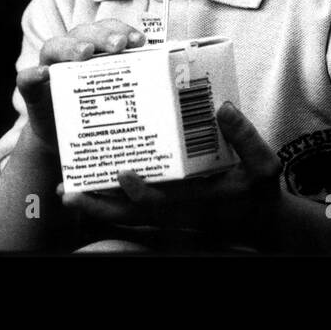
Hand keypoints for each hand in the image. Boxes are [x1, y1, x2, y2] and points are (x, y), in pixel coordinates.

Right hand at [18, 20, 144, 148]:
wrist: (64, 142)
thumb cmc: (95, 113)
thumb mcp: (118, 98)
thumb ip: (139, 85)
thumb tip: (179, 85)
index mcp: (94, 49)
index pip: (108, 30)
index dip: (123, 30)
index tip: (140, 41)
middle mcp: (70, 53)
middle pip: (84, 33)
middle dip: (103, 35)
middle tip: (119, 45)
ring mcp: (48, 68)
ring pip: (55, 46)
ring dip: (71, 46)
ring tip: (86, 53)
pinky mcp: (32, 91)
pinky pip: (26, 78)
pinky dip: (33, 74)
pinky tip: (44, 74)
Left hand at [59, 102, 281, 237]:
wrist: (261, 221)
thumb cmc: (260, 192)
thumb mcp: (263, 165)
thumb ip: (245, 138)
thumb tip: (222, 108)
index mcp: (196, 201)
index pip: (161, 203)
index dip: (139, 191)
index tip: (122, 172)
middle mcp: (176, 212)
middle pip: (128, 216)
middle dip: (97, 206)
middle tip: (68, 192)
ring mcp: (168, 216)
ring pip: (124, 217)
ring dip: (95, 206)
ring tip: (66, 191)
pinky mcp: (165, 213)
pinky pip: (130, 212)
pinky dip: (108, 203)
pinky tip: (89, 187)